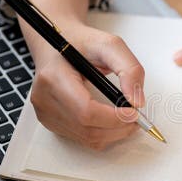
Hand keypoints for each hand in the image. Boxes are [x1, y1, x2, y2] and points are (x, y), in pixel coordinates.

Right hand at [18, 0, 145, 149]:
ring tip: (126, 118)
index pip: (86, 111)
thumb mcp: (110, 44)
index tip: (134, 112)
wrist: (57, 43)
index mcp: (54, 76)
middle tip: (136, 117)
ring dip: (113, 133)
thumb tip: (137, 101)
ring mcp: (45, 112)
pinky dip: (101, 133)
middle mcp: (44, 98)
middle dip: (118, 128)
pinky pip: (81, 138)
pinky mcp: (49, 121)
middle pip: (87, 129)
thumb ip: (129, 69)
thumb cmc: (80, 42)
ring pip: (86, 138)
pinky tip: (110, 120)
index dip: (114, 118)